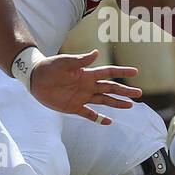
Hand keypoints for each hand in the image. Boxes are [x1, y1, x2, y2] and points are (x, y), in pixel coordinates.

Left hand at [28, 50, 142, 122]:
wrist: (36, 79)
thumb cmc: (50, 66)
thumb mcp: (66, 62)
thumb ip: (81, 60)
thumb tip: (97, 52)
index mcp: (87, 74)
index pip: (109, 73)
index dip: (122, 72)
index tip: (135, 72)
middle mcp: (88, 86)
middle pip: (110, 89)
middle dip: (124, 91)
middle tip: (138, 93)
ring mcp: (82, 97)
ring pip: (104, 101)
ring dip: (117, 103)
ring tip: (130, 106)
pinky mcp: (74, 107)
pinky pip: (89, 114)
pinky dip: (99, 118)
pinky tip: (108, 122)